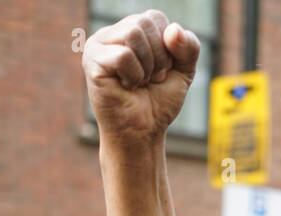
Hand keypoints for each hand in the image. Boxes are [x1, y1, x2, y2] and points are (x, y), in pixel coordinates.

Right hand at [82, 10, 199, 147]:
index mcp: (132, 30)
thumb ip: (189, 47)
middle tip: (150, 79)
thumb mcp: (184, 71)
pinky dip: (134, 75)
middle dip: (158, 57)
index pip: (155, 18)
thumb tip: (174, 29)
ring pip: (133, 33)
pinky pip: (123, 55)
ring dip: (146, 66)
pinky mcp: (92, 60)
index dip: (168, 47)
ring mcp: (98, 45)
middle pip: (144, 23)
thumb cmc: (159, 101)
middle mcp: (112, 33)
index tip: (161, 70)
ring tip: (139, 82)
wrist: (144, 132)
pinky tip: (126, 87)